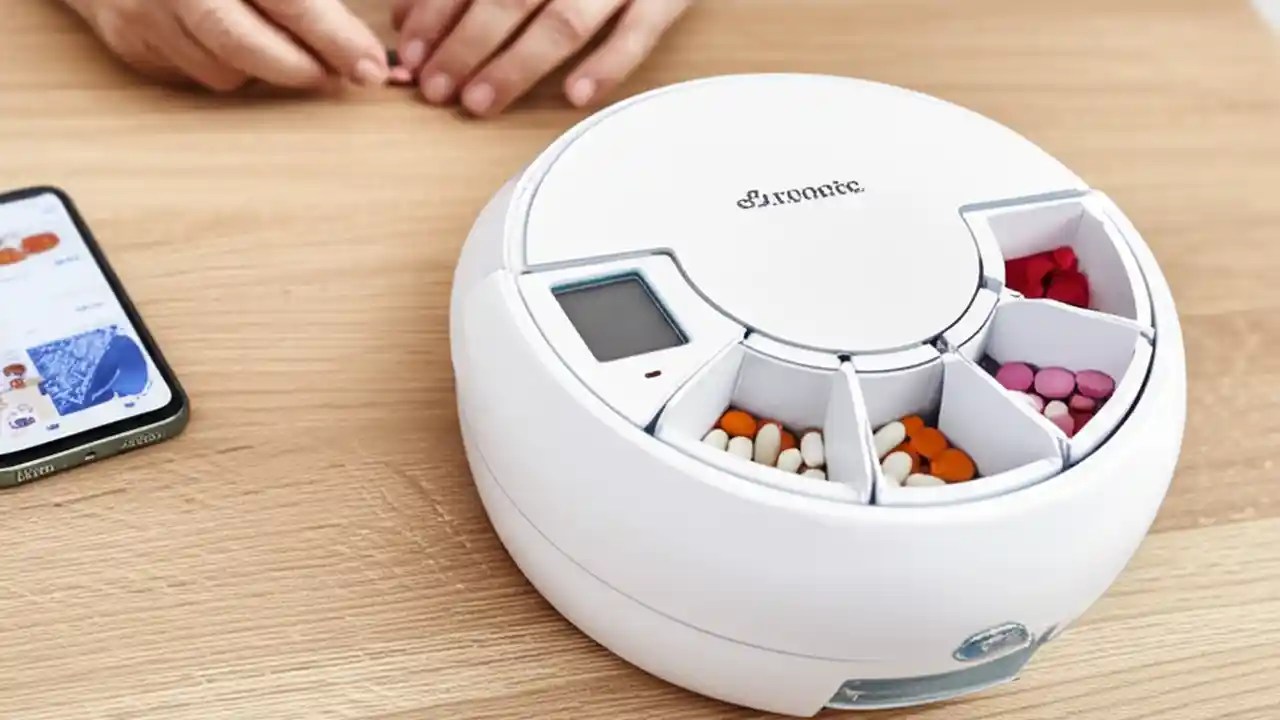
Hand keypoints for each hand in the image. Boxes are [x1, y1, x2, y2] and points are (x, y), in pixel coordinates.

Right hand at [63, 0, 389, 91]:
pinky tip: (230, 42)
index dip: (335, 38)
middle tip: (339, 76)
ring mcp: (143, 13)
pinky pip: (194, 75)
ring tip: (281, 46)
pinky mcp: (128, 43)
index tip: (372, 67)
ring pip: (224, 71)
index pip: (289, 1)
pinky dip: (224, 66)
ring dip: (263, 69)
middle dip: (304, 70)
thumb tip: (357, 43)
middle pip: (248, 46)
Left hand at [391, 0, 692, 115]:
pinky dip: (609, 64)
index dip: (436, 12)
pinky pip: (639, 31)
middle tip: (436, 88)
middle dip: (466, 45)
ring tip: (480, 100)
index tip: (412, 53)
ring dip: (517, 64)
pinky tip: (575, 95)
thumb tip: (407, 14)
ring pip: (564, 20)